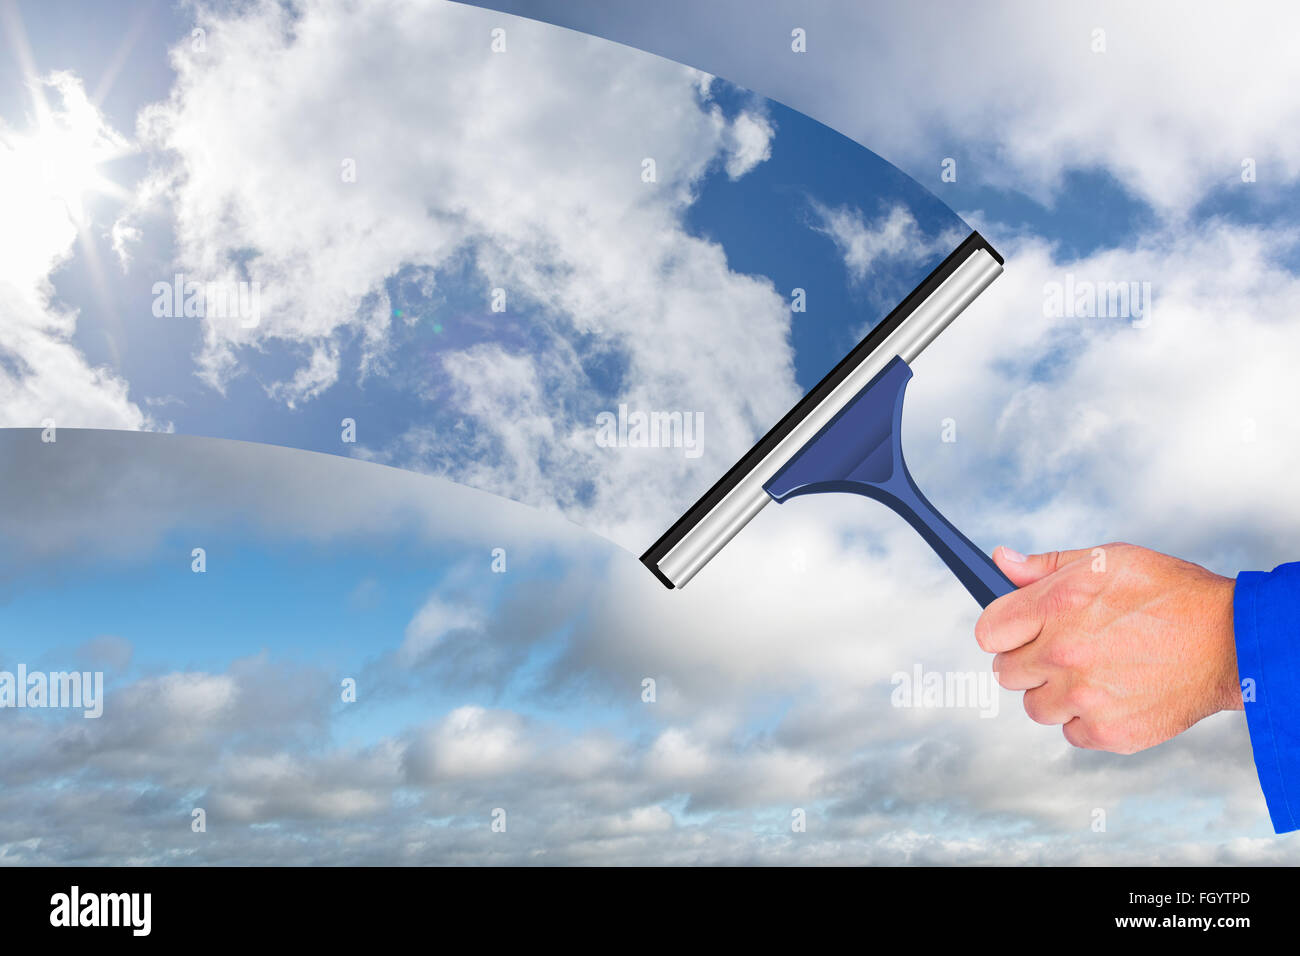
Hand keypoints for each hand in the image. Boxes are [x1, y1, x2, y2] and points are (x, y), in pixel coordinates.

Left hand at [974, 543, 1240, 753]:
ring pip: (1035, 707)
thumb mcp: (1107, 561)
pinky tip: (1113, 693)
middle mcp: (1063, 654)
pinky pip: (1071, 732)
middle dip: (1029, 661)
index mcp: (1056, 607)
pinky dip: (1087, 719)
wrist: (1231, 641)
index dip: (1003, 631)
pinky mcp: (1107, 731)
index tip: (1018, 632)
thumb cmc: (1172, 595)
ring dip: (1055, 694)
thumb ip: (1046, 566)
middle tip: (1063, 650)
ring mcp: (1084, 697)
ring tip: (1092, 672)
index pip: (988, 632)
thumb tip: (1001, 561)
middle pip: (1005, 673)